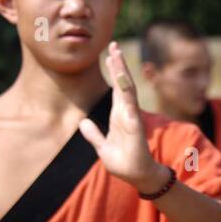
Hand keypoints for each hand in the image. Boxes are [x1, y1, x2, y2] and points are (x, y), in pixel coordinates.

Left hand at [78, 42, 164, 190]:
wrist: (137, 176)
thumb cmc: (124, 162)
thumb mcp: (102, 147)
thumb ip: (93, 134)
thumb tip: (83, 122)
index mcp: (120, 115)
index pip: (117, 88)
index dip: (114, 72)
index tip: (110, 55)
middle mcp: (127, 112)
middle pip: (123, 83)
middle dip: (118, 64)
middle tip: (113, 45)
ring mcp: (132, 116)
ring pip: (127, 89)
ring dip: (122, 72)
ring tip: (117, 54)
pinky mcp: (134, 125)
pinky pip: (130, 104)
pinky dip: (127, 91)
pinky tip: (122, 79)